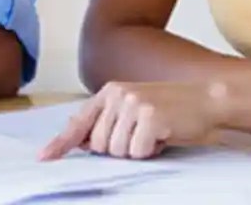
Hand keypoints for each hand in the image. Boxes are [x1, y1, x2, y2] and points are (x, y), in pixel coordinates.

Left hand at [39, 81, 227, 159]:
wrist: (206, 99)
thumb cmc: (170, 109)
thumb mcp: (135, 109)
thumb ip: (109, 122)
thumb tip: (85, 142)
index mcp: (109, 92)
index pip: (79, 122)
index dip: (61, 143)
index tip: (44, 157)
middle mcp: (117, 95)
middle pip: (100, 145)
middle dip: (120, 149)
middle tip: (143, 136)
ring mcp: (133, 104)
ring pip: (117, 151)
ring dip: (137, 150)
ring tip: (154, 134)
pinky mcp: (149, 116)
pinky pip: (138, 152)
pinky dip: (151, 151)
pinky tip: (163, 136)